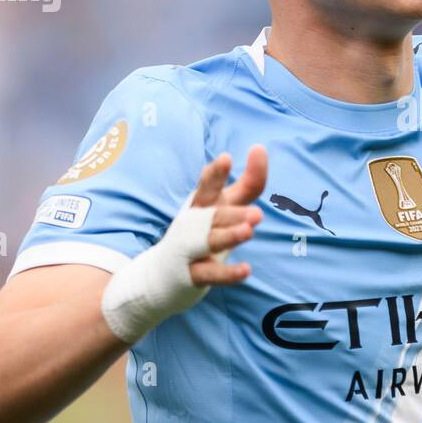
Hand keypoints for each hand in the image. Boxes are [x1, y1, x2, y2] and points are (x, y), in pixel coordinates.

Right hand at [187, 145, 267, 285]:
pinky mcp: (192, 274)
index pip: (209, 185)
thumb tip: (260, 148)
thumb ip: (247, 183)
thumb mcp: (224, 206)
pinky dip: (228, 273)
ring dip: (229, 236)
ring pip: (210, 241)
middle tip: (258, 214)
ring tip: (248, 232)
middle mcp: (194, 223)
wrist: (161, 273)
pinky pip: (210, 274)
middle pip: (212, 215)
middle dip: (234, 214)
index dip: (218, 173)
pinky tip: (246, 270)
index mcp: (202, 204)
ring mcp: (190, 249)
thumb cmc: (201, 231)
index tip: (227, 157)